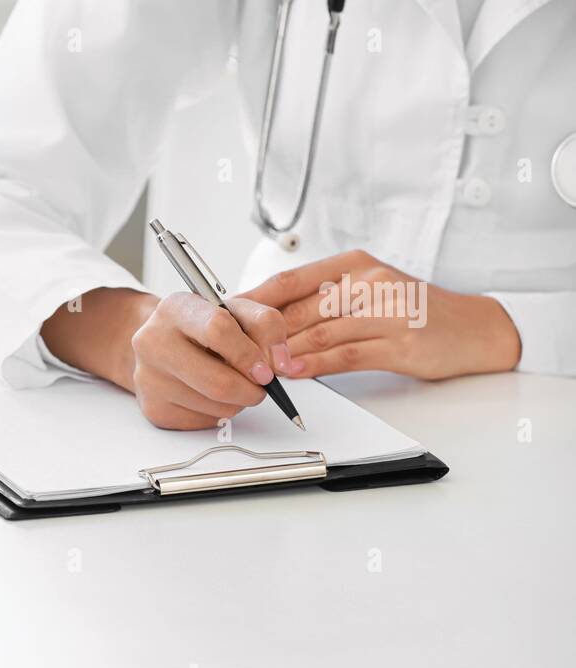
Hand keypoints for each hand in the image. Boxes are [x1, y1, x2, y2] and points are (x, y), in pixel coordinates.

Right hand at [128, 291, 293, 429]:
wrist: (159, 343)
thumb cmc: (201, 326)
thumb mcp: (236, 311)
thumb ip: (266, 326)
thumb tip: (280, 365)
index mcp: (175, 309)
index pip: (217, 331)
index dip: (250, 355)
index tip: (268, 371)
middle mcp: (152, 343)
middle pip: (217, 382)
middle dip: (251, 390)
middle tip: (261, 387)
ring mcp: (149, 379)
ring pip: (216, 407)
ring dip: (238, 402)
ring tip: (232, 383)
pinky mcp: (155, 409)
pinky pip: (204, 421)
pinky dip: (219, 412)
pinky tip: (210, 394)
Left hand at [240, 250, 521, 379]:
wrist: (472, 328)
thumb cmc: (412, 312)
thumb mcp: (366, 291)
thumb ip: (322, 301)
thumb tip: (267, 319)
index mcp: (354, 265)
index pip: (290, 280)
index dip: (253, 298)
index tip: (224, 314)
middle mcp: (369, 282)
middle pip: (299, 308)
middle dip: (261, 333)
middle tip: (232, 349)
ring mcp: (387, 311)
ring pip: (319, 331)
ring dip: (283, 352)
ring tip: (255, 366)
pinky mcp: (400, 343)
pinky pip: (347, 354)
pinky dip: (316, 364)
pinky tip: (295, 372)